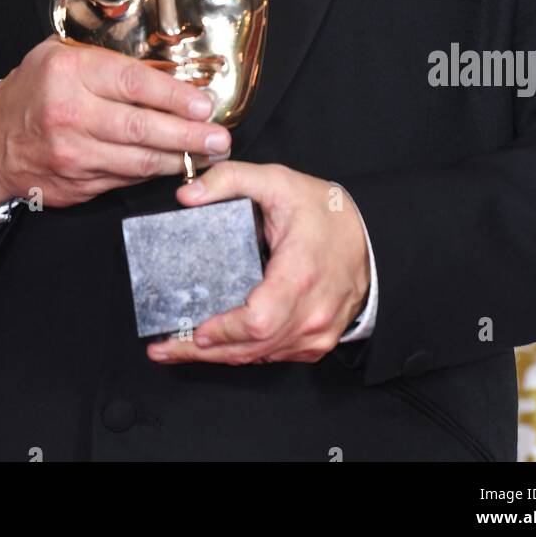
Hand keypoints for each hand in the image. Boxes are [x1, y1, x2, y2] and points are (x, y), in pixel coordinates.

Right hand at [0, 34, 231, 208]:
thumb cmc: (32, 90)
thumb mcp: (59, 56)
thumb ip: (105, 61)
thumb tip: (162, 73)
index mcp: (69, 74)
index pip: (132, 83)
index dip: (174, 95)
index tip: (204, 104)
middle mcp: (72, 115)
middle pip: (142, 128)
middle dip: (188, 135)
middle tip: (220, 137)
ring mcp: (74, 155)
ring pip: (138, 160)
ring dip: (178, 158)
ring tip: (208, 153)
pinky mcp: (78, 184)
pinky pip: (125, 178)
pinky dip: (153, 172)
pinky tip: (174, 165)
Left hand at [147, 162, 369, 364]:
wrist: (370, 234)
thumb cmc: (325, 211)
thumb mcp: (277, 181)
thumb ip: (230, 180)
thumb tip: (187, 195)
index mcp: (300, 275)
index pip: (258, 320)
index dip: (224, 330)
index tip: (194, 329)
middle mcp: (312, 312)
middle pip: (252, 348)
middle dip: (203, 351)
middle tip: (164, 348)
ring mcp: (317, 332)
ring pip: (261, 356)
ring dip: (219, 356)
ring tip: (177, 349)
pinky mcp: (317, 341)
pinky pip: (274, 355)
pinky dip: (244, 353)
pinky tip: (217, 346)